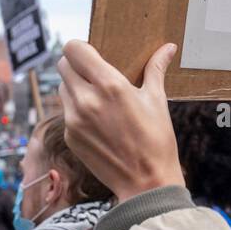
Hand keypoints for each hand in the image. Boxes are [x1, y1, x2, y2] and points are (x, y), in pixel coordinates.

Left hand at [58, 40, 183, 201]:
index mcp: (110, 85)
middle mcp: (86, 99)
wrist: (145, 182)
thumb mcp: (157, 100)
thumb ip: (156, 69)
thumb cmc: (156, 140)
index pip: (73, 49)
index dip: (80, 47)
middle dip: (77, 65)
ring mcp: (74, 119)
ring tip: (97, 97)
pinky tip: (97, 119)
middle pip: (63, 65)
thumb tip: (169, 47)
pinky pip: (65, 111)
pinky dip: (76, 109)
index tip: (93, 53)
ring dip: (74, 86)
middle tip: (94, 73)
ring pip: (62, 88)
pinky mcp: (70, 136)